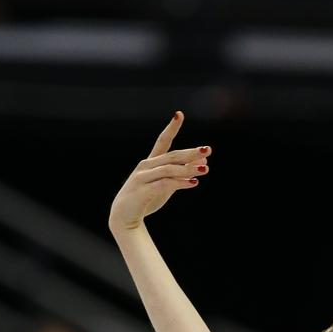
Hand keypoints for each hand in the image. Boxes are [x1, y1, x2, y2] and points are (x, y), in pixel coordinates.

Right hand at [108, 111, 209, 232]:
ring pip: (168, 169)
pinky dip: (179, 182)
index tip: (179, 114)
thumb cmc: (146, 198)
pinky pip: (164, 184)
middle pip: (171, 156)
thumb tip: (204, 161)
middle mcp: (146, 166)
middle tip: (208, 149)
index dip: (171, 128)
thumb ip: (182, 173)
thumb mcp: (167, 184)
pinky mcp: (142, 191)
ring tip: (205, 169)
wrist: (124, 218)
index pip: (162, 141)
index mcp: (151, 162)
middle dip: (190, 152)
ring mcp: (142, 178)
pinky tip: (194, 182)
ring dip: (188, 168)